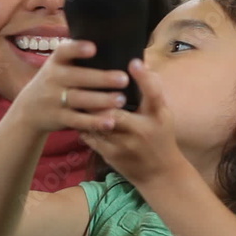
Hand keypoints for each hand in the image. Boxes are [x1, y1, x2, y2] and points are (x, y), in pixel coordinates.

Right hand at [11, 39, 129, 132]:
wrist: (28, 110)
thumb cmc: (54, 83)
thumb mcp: (58, 66)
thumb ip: (77, 57)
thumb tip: (113, 39)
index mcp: (55, 62)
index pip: (64, 51)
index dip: (77, 49)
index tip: (93, 48)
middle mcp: (52, 79)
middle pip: (77, 77)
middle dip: (101, 78)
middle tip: (123, 79)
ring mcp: (53, 99)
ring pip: (79, 99)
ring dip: (101, 100)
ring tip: (121, 100)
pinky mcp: (58, 118)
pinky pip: (77, 120)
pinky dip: (93, 122)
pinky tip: (110, 121)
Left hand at [80, 59, 189, 187]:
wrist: (160, 174)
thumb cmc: (161, 136)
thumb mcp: (162, 114)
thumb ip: (152, 91)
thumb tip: (139, 62)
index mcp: (158, 116)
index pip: (154, 94)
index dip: (144, 77)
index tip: (133, 62)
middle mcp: (142, 130)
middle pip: (114, 110)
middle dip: (98, 97)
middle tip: (84, 81)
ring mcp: (124, 144)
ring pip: (97, 122)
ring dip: (85, 110)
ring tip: (73, 95)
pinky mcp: (110, 155)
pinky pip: (90, 135)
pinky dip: (82, 124)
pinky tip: (75, 115)